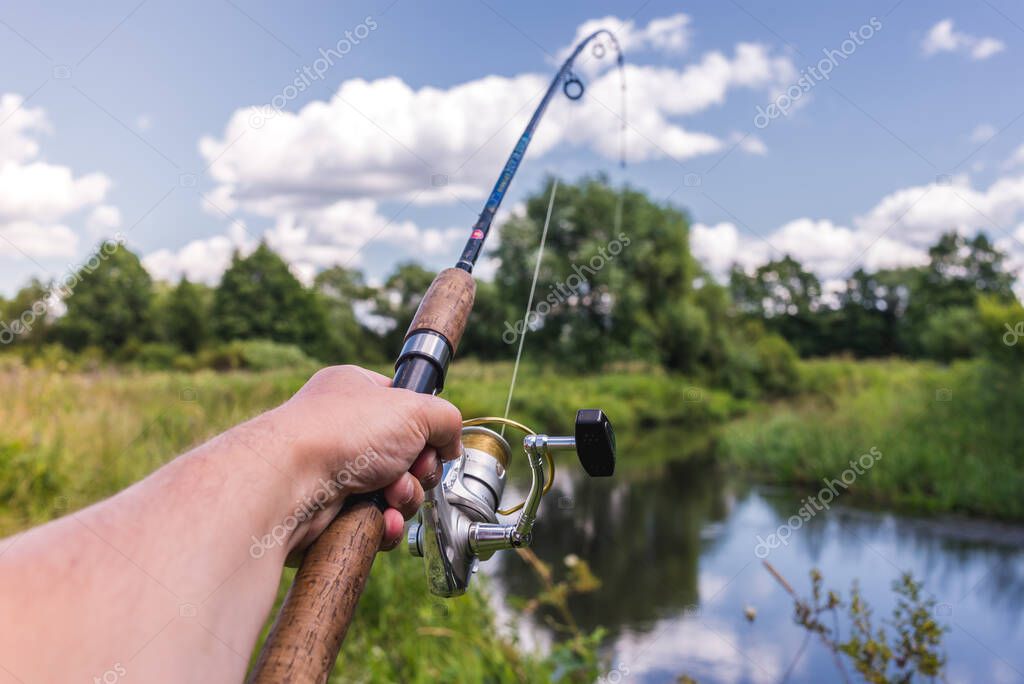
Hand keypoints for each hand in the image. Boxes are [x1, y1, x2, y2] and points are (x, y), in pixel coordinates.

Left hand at [269, 365, 462, 551]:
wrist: (290, 482)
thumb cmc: (342, 432)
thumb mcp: (415, 408)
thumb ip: (446, 420)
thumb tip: (450, 445)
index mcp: (356, 391)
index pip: (405, 406)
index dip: (425, 428)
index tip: (431, 440)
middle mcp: (343, 429)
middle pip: (405, 455)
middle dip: (416, 471)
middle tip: (408, 469)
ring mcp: (335, 470)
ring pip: (394, 492)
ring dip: (403, 499)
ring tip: (389, 495)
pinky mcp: (330, 511)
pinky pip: (374, 520)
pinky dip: (384, 524)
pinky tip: (381, 520)